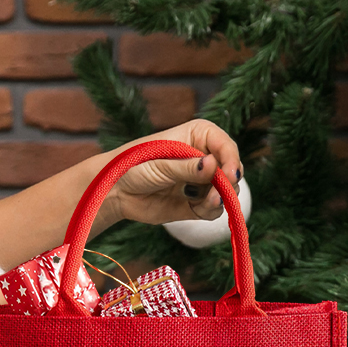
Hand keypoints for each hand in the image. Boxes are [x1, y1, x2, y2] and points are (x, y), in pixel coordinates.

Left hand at [96, 119, 242, 230]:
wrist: (115, 191)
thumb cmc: (134, 166)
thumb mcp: (161, 164)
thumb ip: (188, 167)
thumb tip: (215, 165)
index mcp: (199, 136)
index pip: (226, 146)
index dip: (231, 160)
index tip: (230, 175)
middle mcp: (205, 157)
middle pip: (231, 170)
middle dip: (227, 183)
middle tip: (216, 193)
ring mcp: (201, 181)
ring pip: (226, 191)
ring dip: (220, 198)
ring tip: (206, 202)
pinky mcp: (195, 203)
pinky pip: (212, 209)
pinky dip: (210, 210)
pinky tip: (199, 208)